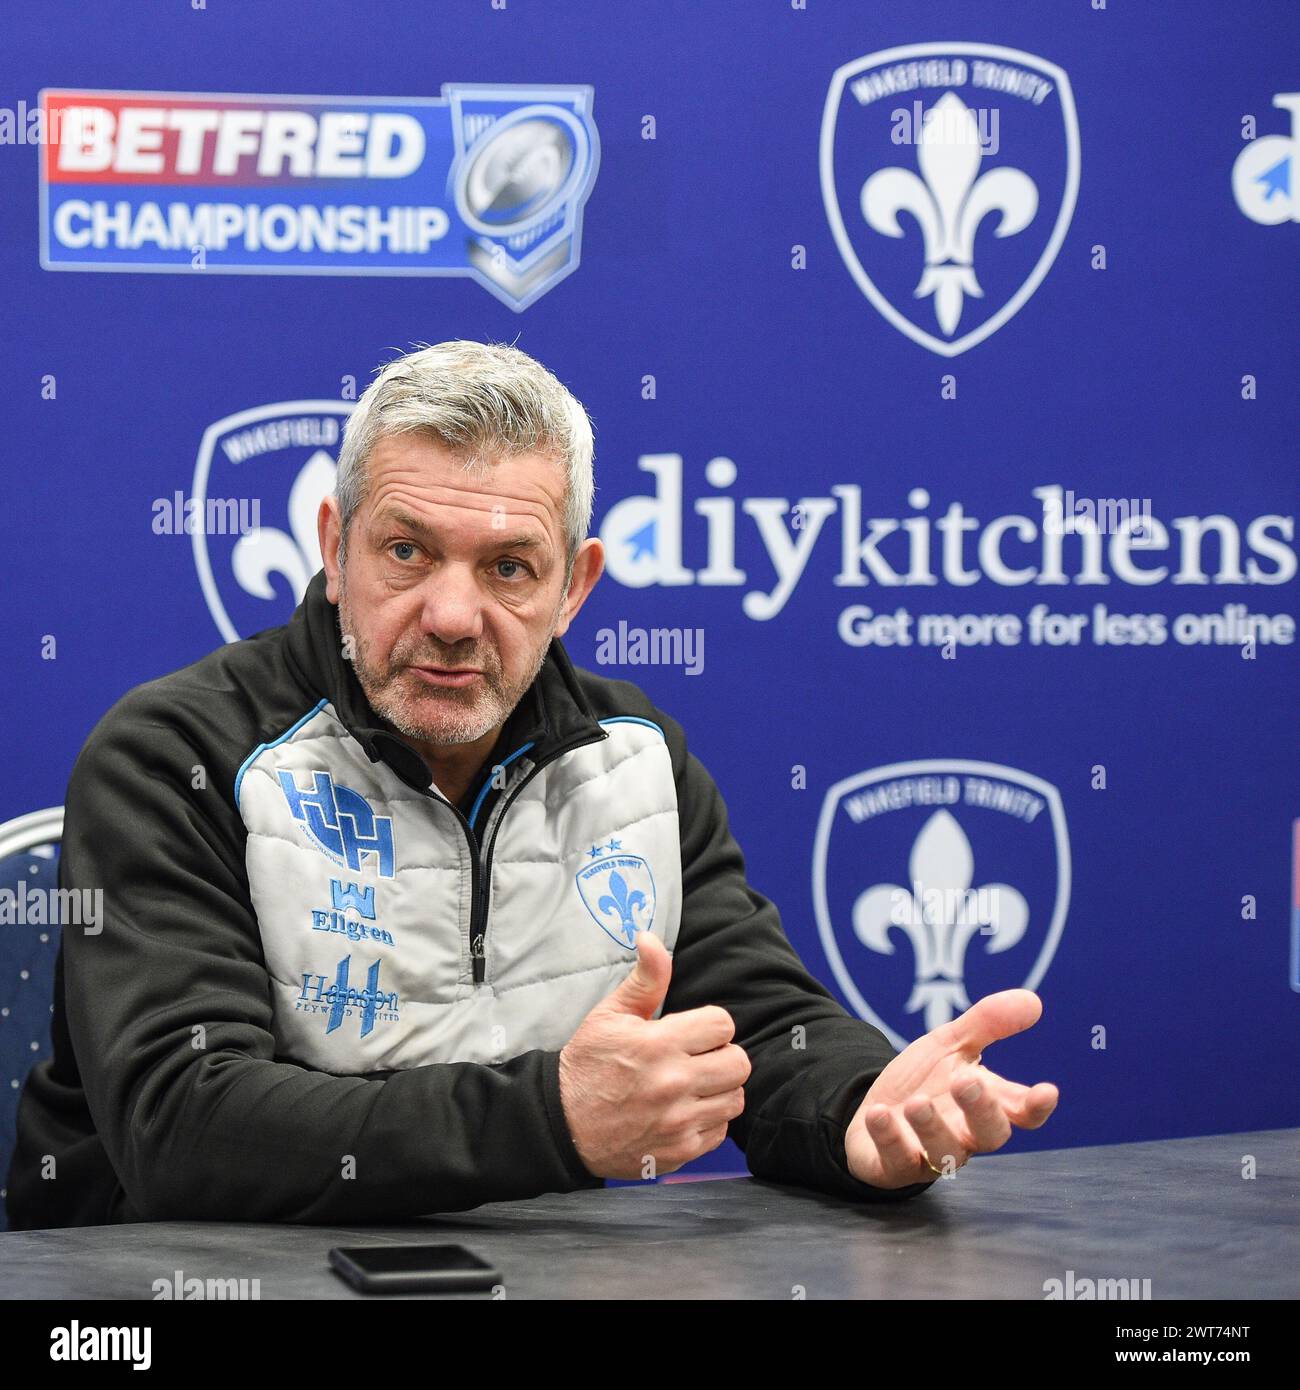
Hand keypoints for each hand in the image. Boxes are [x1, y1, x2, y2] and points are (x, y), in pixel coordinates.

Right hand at [558, 929, 750, 1179]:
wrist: (561, 1124)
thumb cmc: (587, 1063)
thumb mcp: (610, 1014)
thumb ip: (645, 978)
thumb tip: (652, 938)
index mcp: (658, 1044)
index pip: (723, 1025)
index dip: (709, 1025)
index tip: (692, 1032)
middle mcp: (673, 1084)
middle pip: (739, 1063)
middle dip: (721, 1055)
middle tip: (698, 1057)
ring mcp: (678, 1122)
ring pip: (735, 1098)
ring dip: (720, 1088)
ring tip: (695, 1084)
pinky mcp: (680, 1151)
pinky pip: (721, 1131)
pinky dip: (709, 1120)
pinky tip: (685, 1110)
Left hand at [844, 989, 1058, 1188]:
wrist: (874, 1111)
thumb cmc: (924, 1081)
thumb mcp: (950, 1045)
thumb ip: (987, 1023)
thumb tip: (1032, 1000)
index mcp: (985, 1104)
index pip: (1021, 1113)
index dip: (1036, 1106)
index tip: (1046, 1091)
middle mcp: (965, 1135)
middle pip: (989, 1134)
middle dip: (981, 1110)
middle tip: (966, 1081)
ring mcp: (930, 1154)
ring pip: (944, 1152)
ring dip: (931, 1127)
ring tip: (916, 1102)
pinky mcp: (894, 1166)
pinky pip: (895, 1160)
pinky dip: (888, 1137)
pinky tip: (878, 1113)